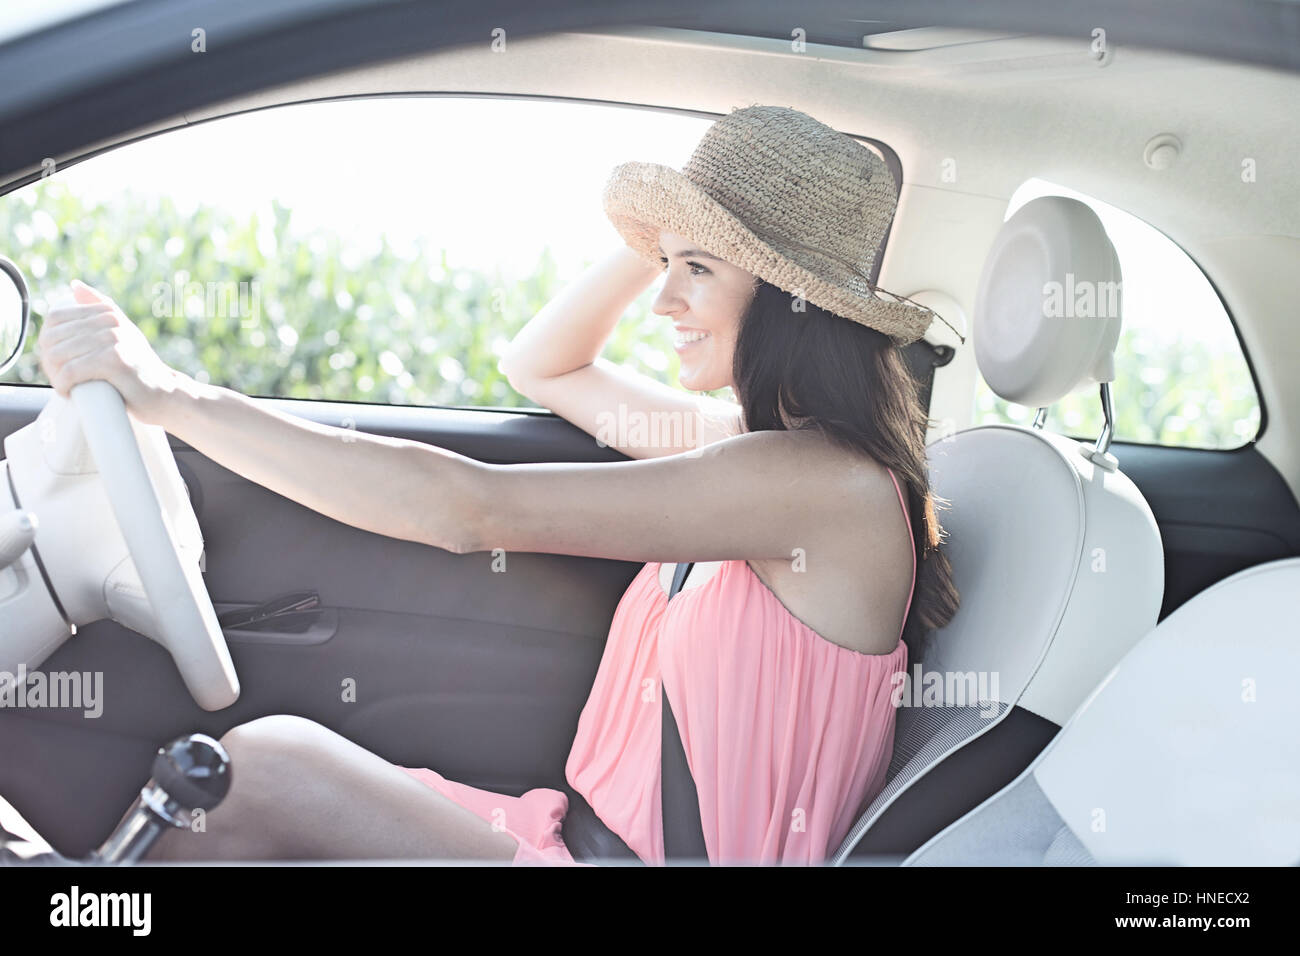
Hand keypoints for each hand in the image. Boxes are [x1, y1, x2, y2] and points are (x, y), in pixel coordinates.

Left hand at [36, 280, 185, 426]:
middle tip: (61, 379)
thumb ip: (102, 307)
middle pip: (54, 338)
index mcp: (108, 312)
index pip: (56, 318)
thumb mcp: (123, 332)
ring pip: (59, 356)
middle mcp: (111, 322)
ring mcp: (114, 340)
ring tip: (65, 387)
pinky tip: (67, 392)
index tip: (57, 361)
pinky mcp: (114, 361)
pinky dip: (63, 385)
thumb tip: (74, 285)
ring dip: (54, 376)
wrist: (166, 393)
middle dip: (49, 362)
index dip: (48, 341)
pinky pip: (71, 371)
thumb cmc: (140, 367)